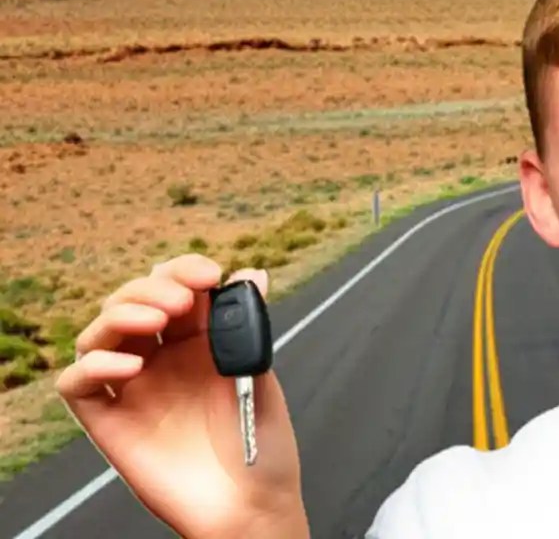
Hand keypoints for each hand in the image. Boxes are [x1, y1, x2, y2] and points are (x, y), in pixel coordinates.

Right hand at [56, 254, 307, 538]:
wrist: (251, 505)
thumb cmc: (261, 445)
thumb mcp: (259, 375)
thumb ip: (247, 327)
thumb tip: (252, 274)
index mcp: (199, 342)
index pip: (177, 288)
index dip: (185, 272)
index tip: (209, 274)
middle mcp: (161, 359)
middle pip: (133, 302)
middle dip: (153, 287)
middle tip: (180, 300)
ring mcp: (132, 388)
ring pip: (100, 333)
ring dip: (122, 313)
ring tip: (156, 319)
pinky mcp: (108, 420)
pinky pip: (78, 383)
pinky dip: (94, 364)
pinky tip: (132, 364)